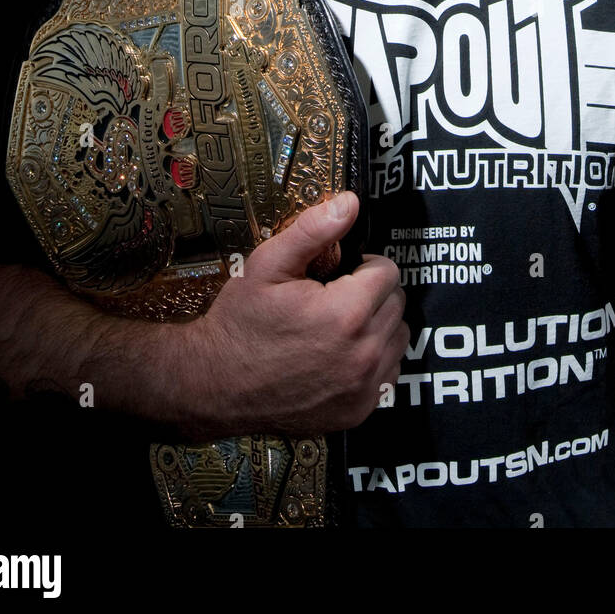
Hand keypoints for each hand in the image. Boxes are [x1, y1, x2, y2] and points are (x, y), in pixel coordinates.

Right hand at [182, 192, 408, 437]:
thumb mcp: (267, 264)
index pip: (388, 272)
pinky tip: (341, 355)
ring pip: (399, 338)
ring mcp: (363, 388)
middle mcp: (363, 353)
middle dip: (372, 293)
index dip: (364, 266)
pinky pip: (389, 373)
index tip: (341, 273)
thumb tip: (350, 201)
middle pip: (397, 303)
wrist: (215, 385)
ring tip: (340, 324)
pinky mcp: (359, 411)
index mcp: (346, 313)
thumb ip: (313, 229)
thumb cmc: (241, 321)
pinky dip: (374, 360)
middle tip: (336, 296)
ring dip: (378, 325)